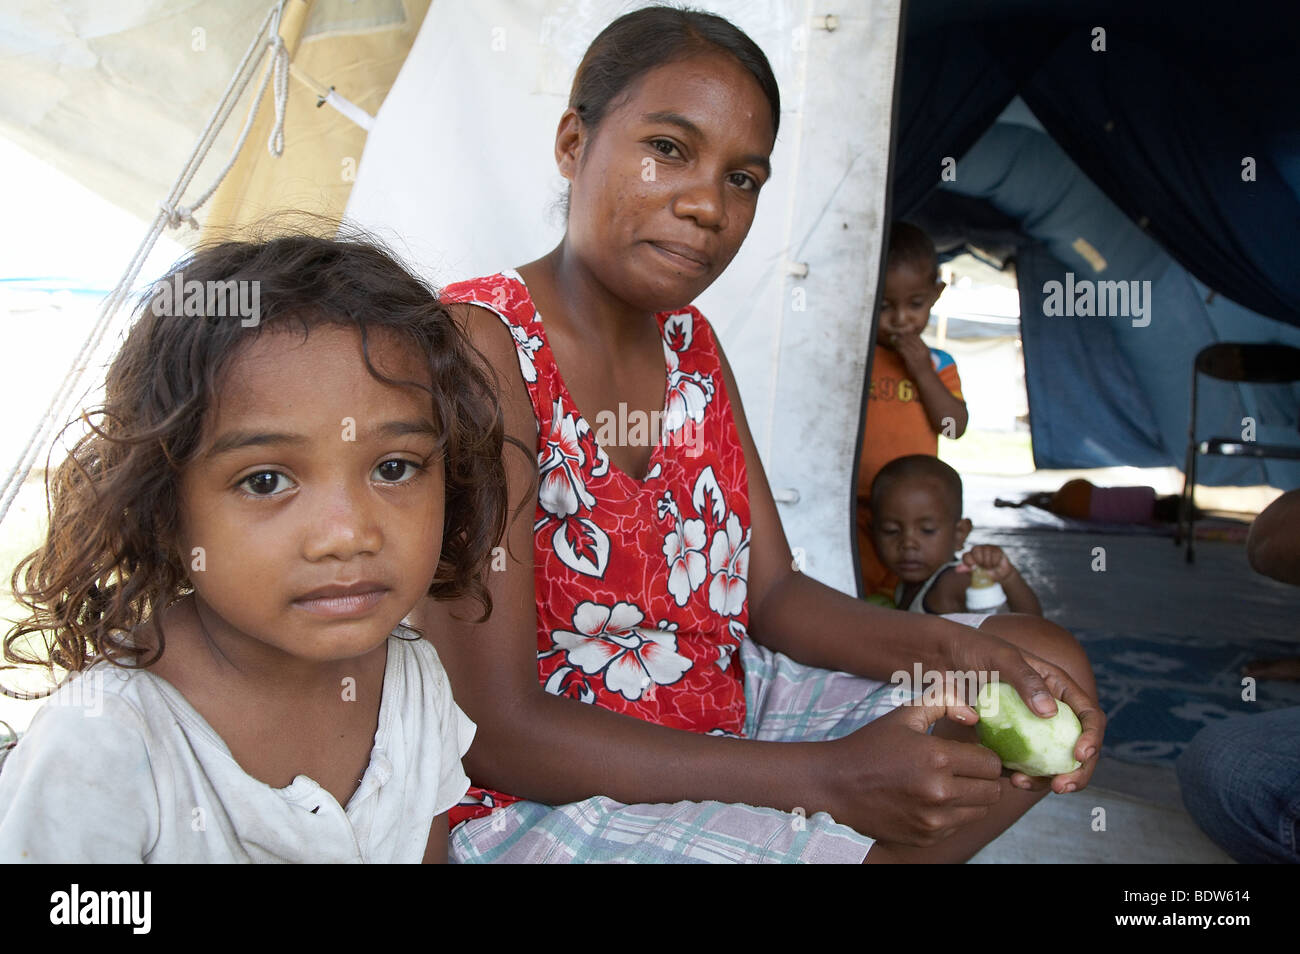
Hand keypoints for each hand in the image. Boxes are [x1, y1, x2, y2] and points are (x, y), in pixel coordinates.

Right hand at [818, 702, 1003, 845]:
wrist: (835, 785)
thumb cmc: (871, 746)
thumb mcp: (905, 714)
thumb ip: (945, 702)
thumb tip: (975, 716)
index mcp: (938, 758)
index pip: (992, 763)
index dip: (986, 755)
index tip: (972, 752)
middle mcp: (940, 793)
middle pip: (993, 791)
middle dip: (984, 778)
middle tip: (965, 769)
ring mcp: (934, 820)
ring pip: (980, 811)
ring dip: (972, 797)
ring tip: (948, 783)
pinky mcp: (927, 838)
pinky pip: (959, 826)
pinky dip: (953, 814)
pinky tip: (931, 800)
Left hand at [889, 332, 931, 374]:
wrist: (925, 376)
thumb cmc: (924, 366)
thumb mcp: (925, 355)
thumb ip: (921, 348)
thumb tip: (915, 342)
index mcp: (925, 348)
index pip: (917, 338)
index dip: (910, 334)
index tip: (904, 332)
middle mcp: (921, 350)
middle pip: (911, 339)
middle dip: (903, 336)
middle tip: (897, 334)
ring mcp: (916, 355)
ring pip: (906, 344)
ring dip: (899, 341)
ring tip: (894, 339)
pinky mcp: (910, 360)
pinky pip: (903, 351)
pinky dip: (899, 348)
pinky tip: (895, 347)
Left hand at [947, 633, 1105, 795]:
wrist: (943, 658)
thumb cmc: (975, 649)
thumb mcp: (1001, 657)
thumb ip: (1026, 679)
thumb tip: (1050, 712)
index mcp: (1058, 688)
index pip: (1089, 715)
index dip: (1092, 737)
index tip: (1080, 755)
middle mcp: (1050, 710)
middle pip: (1076, 746)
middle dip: (1077, 772)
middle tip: (1061, 787)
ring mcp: (1030, 728)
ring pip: (1052, 761)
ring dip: (1046, 779)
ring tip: (1024, 783)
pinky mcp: (1010, 740)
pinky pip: (1023, 763)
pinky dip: (1022, 775)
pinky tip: (1010, 779)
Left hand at [956, 545, 1016, 583]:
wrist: (1000, 576)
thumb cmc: (987, 575)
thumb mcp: (977, 575)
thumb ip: (968, 571)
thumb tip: (957, 569)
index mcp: (971, 556)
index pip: (966, 556)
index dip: (968, 561)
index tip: (973, 567)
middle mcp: (978, 550)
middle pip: (975, 550)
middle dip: (980, 561)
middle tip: (984, 568)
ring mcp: (987, 549)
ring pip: (986, 552)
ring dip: (988, 563)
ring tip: (990, 567)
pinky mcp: (997, 550)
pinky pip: (995, 554)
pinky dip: (995, 562)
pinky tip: (996, 565)